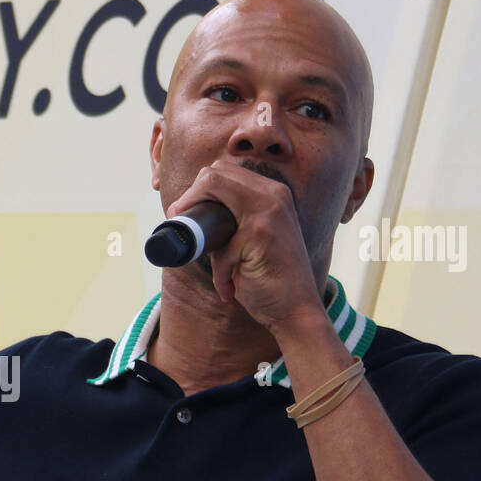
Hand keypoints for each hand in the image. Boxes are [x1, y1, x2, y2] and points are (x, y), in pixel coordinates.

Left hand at [167, 161, 323, 334]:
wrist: (297, 310)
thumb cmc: (271, 277)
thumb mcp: (257, 236)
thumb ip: (236, 218)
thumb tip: (191, 211)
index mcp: (273, 192)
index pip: (222, 170)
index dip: (196, 190)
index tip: (186, 214)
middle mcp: (274, 194)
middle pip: (212, 173)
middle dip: (188, 200)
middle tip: (182, 226)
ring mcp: (268, 212)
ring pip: (211, 188)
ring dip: (197, 226)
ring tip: (202, 254)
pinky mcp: (259, 235)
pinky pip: (219, 250)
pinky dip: (220, 274)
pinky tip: (230, 288)